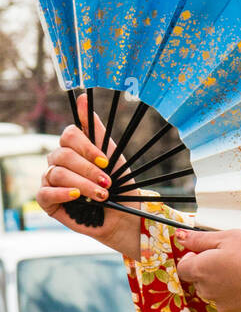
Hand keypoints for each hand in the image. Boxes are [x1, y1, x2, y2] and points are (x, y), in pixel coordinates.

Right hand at [36, 93, 141, 258]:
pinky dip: (62, 193)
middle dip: (87, 168)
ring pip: (56, 173)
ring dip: (81, 183)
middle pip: (62, 154)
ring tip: (101, 194)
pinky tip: (78, 197)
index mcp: (73, 147)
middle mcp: (59, 161)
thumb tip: (81, 97)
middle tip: (107, 181)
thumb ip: (96, 129)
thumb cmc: (119, 184)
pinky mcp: (48, 202)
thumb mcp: (112, 154)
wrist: (124, 214)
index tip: (106, 161)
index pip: (69, 135)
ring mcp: (51, 181)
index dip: (87, 147)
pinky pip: (45, 193)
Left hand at [175, 227, 240, 311]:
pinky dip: (239, 296)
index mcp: (202, 270)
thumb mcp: (229, 236)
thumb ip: (200, 239)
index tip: (207, 252)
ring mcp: (223, 306)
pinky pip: (232, 304)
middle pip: (200, 281)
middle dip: (210, 271)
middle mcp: (208, 291)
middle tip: (233, 259)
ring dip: (224, 285)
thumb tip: (180, 237)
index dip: (193, 258)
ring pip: (216, 294)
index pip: (183, 268)